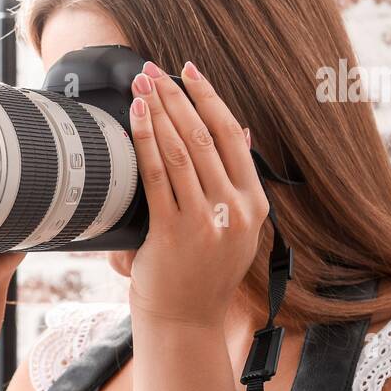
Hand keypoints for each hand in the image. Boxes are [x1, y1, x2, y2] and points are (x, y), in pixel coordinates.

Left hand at [119, 60, 267, 329]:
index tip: (189, 71)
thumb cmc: (201, 273)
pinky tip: (136, 118)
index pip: (233, 136)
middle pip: (205, 137)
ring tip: (140, 84)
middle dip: (175, 97)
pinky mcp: (175, 232)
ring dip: (158, 112)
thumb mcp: (233, 227)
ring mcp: (206, 221)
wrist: (186, 321)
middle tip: (152, 69)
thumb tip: (239, 130)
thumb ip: (235, 181)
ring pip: (182, 151)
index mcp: (254, 204)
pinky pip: (157, 177)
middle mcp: (235, 210)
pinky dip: (146, 141)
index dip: (209, 98)